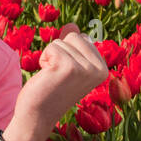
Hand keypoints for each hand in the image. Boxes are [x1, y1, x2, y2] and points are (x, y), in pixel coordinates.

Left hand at [10, 24, 108, 140]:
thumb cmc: (51, 90)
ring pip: (61, 41)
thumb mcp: (66, 65)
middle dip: (59, 51)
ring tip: (52, 77)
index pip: (83, 38)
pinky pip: (52, 47)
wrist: (37, 116)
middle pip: (73, 36)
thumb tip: (72, 24)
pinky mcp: (68, 68)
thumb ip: (72, 45)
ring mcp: (85, 69)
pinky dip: (44, 59)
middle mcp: (99, 69)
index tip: (65, 74)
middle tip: (57, 75)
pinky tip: (47, 76)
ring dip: (50, 57)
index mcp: (103, 69)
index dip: (67, 52)